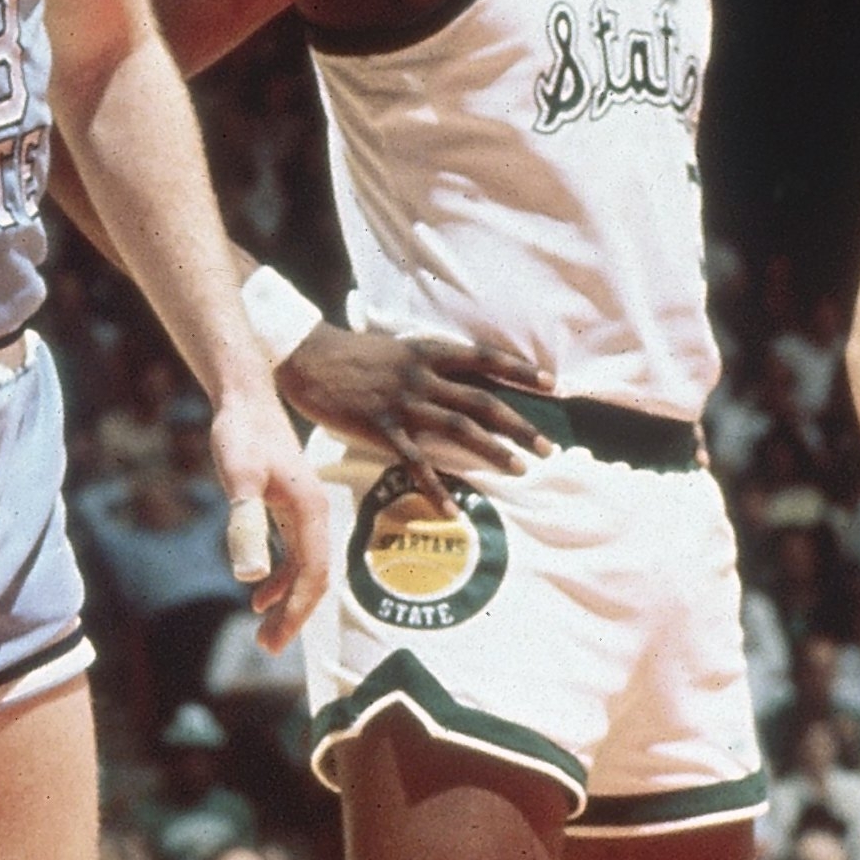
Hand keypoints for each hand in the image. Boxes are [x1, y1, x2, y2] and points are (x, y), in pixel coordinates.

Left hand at [210, 385, 330, 651]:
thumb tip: (247, 577)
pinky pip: (293, 553)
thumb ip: (245, 523)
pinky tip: (258, 592)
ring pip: (303, 568)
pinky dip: (280, 577)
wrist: (244, 398)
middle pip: (312, 578)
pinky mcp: (288, 506)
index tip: (274, 643)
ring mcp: (303, 511)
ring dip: (286, 600)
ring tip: (263, 632)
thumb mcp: (238, 477)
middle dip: (293, 616)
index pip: (312, 575)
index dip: (296, 613)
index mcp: (311, 511)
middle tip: (267, 648)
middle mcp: (315, 514)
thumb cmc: (241, 433)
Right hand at [277, 328, 552, 512]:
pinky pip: (416, 462)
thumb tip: (455, 382)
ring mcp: (402, 402)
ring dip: (493, 451)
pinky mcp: (380, 427)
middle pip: (482, 401)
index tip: (553, 385)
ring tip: (520, 469)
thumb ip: (425, 364)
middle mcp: (420, 376)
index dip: (520, 372)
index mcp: (426, 352)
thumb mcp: (394, 348)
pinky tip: (454, 510)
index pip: (484, 358)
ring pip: (459, 428)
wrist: (306, 357)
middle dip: (519, 424)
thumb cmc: (350, 354)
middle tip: (548, 447)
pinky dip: (437, 488)